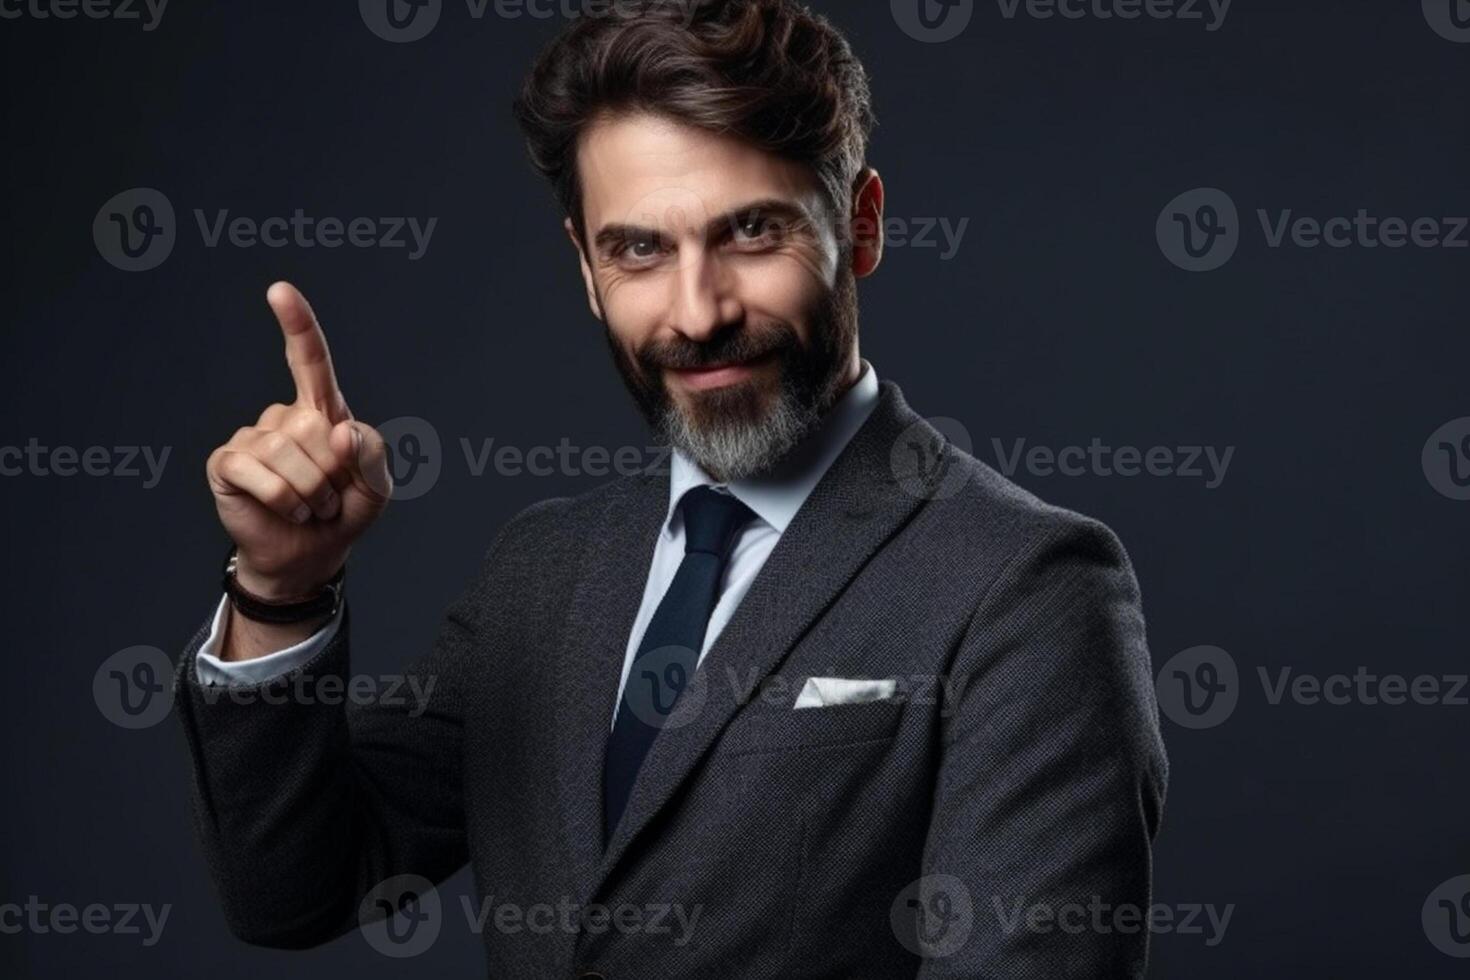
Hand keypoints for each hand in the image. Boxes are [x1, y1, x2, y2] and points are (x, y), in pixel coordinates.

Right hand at [206, 282, 390, 599]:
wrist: (308, 556)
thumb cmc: (343, 513)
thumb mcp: (376, 487)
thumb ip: (373, 453)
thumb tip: (339, 429)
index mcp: (321, 411)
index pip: (309, 361)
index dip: (297, 325)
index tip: (279, 291)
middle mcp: (284, 417)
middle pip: (313, 427)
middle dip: (332, 473)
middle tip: (330, 495)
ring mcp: (252, 438)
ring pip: (288, 454)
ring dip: (311, 493)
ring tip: (310, 506)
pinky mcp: (228, 463)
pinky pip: (258, 473)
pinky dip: (282, 499)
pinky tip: (284, 508)